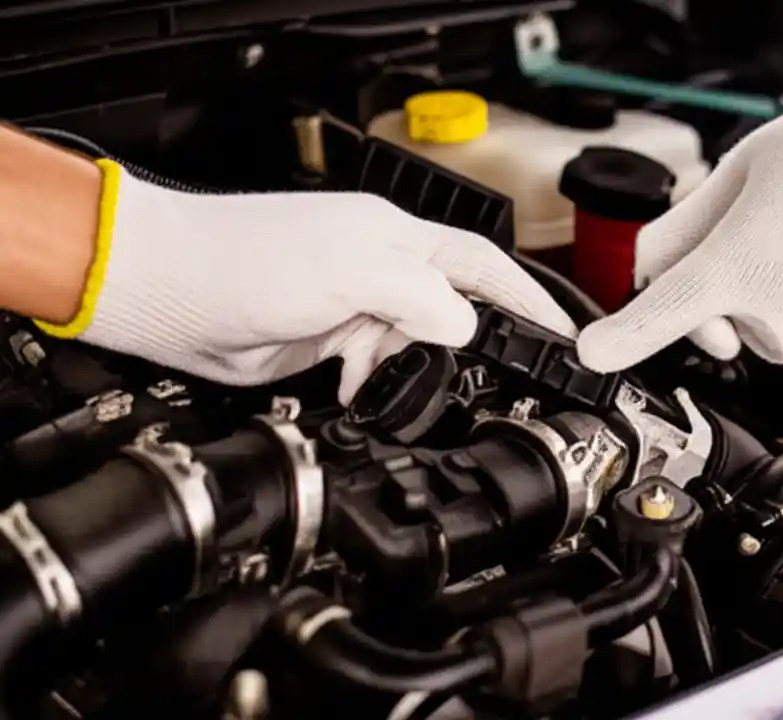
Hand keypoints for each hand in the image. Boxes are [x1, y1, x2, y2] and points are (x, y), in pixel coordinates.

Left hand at [39, 161, 575, 403]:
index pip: (485, 267)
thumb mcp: (353, 273)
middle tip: (460, 376)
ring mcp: (353, 305)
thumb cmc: (244, 260)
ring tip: (378, 378)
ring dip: (406, 370)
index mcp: (398, 238)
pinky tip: (356, 390)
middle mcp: (380, 269)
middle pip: (452, 313)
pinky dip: (373, 385)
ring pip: (413, 347)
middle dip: (458, 347)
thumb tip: (464, 329)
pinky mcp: (325, 340)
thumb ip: (423, 299)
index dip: (528, 300)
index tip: (563, 333)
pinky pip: (374, 370)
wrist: (168, 292)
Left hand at [577, 44, 782, 372]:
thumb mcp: (742, 166)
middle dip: (719, 281)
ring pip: (768, 313)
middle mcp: (777, 313)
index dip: (619, 341)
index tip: (594, 355)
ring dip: (773, 278)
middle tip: (752, 220)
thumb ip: (688, 223)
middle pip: (715, 315)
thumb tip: (654, 261)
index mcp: (733, 268)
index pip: (658, 318)